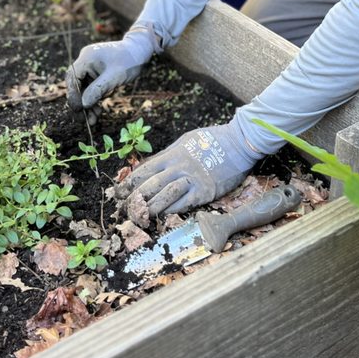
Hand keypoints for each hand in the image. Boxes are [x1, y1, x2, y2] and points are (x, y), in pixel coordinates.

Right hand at [66, 26, 157, 123]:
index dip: (73, 94)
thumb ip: (98, 89)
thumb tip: (83, 105)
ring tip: (93, 120)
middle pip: (76, 85)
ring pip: (83, 89)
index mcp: (87, 58)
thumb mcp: (115, 76)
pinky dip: (94, 100)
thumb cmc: (129, 61)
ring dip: (87, 105)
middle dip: (80, 103)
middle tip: (84, 120)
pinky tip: (97, 112)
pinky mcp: (96, 74)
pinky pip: (91, 88)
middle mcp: (85, 61)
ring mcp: (90, 68)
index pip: (72, 77)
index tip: (78, 110)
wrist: (140, 52)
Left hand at [116, 118, 261, 215]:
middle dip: (134, 200)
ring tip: (140, 218)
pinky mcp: (204, 191)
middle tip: (125, 210)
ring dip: (149, 209)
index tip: (119, 194)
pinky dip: (170, 212)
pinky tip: (162, 218)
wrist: (239, 143)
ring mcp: (190, 180)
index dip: (128, 184)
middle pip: (148, 186)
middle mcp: (177, 167)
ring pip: (162, 197)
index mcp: (171, 154)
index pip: (142, 171)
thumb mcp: (186, 141)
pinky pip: (182, 205)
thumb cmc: (212, 140)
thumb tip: (151, 165)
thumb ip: (168, 154)